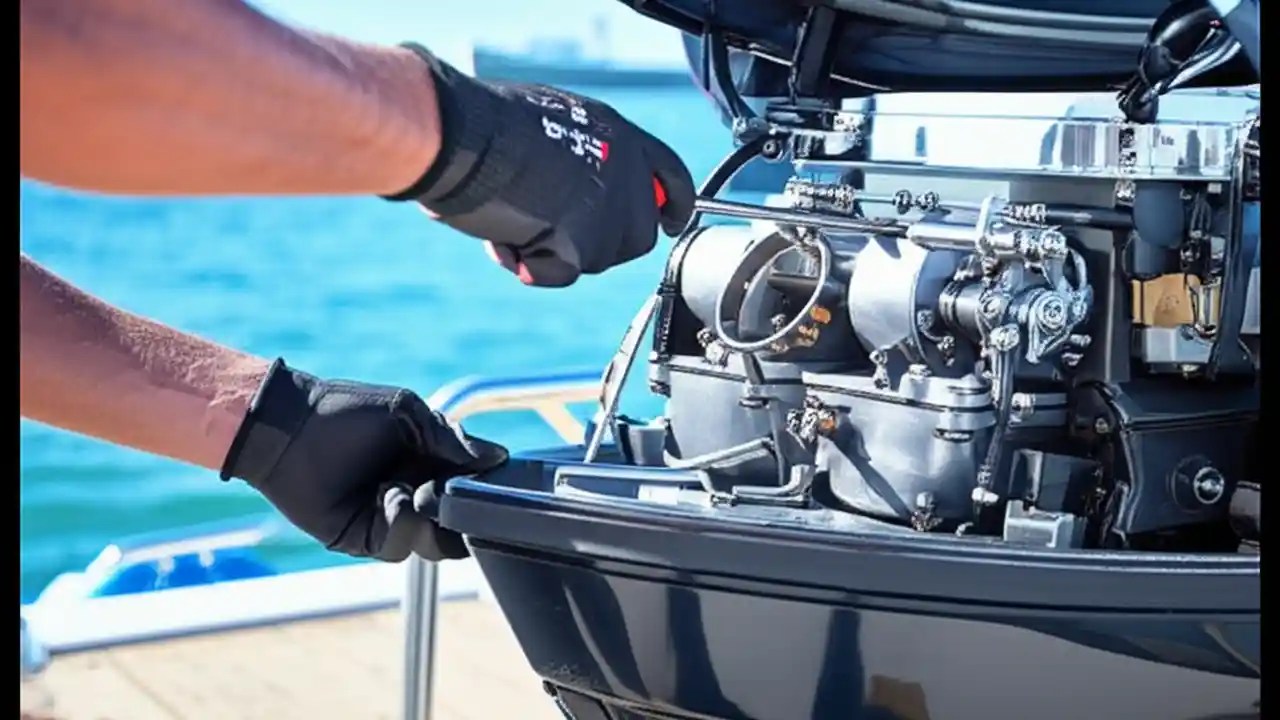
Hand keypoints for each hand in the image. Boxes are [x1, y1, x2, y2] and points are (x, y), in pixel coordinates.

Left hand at [219, 359, 507, 560]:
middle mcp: (415, 496)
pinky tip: (388, 496)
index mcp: (431, 465)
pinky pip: (398, 547)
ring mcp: (390, 520)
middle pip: (458, 529)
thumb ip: (452, 439)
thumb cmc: (347, 411)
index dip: (484, 493)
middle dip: (461, 516)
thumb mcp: (408, 414)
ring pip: (433, 543)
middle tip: (449, 494)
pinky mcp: (363, 539)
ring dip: (426, 518)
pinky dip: (400, 523)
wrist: (290, 428)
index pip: (472, 492)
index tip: (489, 486)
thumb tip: (499, 456)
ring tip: (404, 488)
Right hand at [386, 44, 696, 286]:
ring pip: (596, 258)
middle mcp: (626, 173)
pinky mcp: (585, 245)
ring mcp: (610, 212)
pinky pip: (563, 273)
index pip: (670, 174)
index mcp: (619, 135)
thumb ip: (581, 158)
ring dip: (556, 250)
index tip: (672, 222)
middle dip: (598, 242)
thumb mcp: (553, 125)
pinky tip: (507, 236)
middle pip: (636, 234)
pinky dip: (534, 265)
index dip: (675, 203)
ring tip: (514, 219)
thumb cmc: (489, 125)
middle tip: (550, 227)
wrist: (466, 137)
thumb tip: (573, 192)